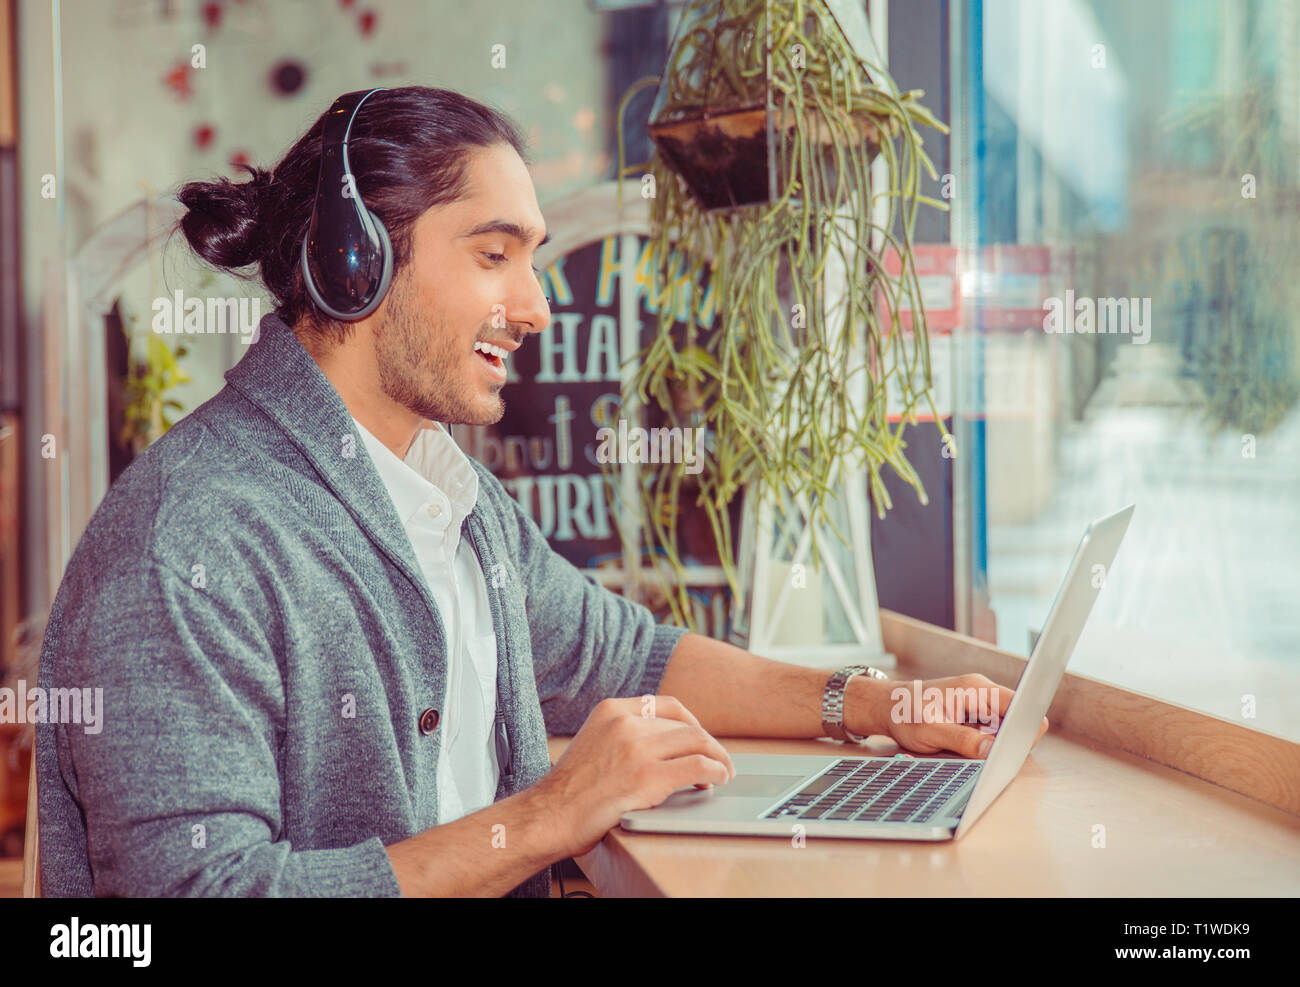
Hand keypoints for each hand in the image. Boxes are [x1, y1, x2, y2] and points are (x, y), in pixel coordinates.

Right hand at [530, 696, 735, 857]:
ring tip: (724, 771)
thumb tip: (662, 744)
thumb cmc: (569, 790)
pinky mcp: (647, 776)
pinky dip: (715, 771)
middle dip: (708, 743)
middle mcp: (625, 723)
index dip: (691, 720)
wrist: (550, 815)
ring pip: (697, 741)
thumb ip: (621, 735)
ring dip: (718, 757)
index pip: (665, 704)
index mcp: (610, 710)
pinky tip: (717, 779)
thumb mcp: (592, 743)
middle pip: (684, 725)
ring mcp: (637, 748)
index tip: (700, 736)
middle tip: (720, 759)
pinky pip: (697, 766)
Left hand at [866, 673, 1048, 759]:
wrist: (886, 707)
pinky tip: (960, 747)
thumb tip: (992, 750)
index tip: (1019, 746)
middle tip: (986, 756)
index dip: (1026, 725)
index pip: (1019, 704)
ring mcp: (979, 705)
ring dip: (992, 745)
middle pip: (1015, 719)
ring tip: (962, 748)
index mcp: (976, 690)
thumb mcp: (930, 731)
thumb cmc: (904, 713)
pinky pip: (989, 733)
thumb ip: (962, 740)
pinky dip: (982, 745)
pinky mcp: (973, 717)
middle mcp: (982, 694)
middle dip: (1007, 741)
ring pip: (1003, 729)